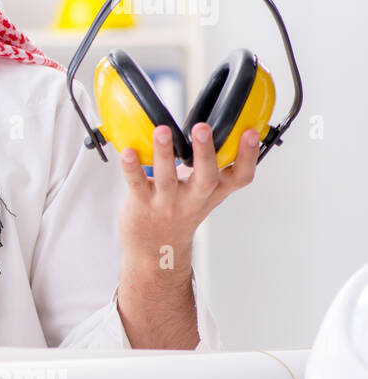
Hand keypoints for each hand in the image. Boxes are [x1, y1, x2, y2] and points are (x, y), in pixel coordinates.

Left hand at [117, 122, 260, 264]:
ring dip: (164, 153)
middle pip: (206, 177)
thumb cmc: (180, 212)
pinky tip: (128, 152)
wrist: (155, 251)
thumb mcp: (204, 194)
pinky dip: (132, 167)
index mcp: (213, 193)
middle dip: (205, 152)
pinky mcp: (142, 204)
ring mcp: (167, 203)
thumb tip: (218, 128)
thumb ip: (211, 168)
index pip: (240, 177)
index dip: (248, 156)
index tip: (251, 133)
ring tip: (162, 131)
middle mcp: (193, 199)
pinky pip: (136, 183)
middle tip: (203, 128)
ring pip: (167, 178)